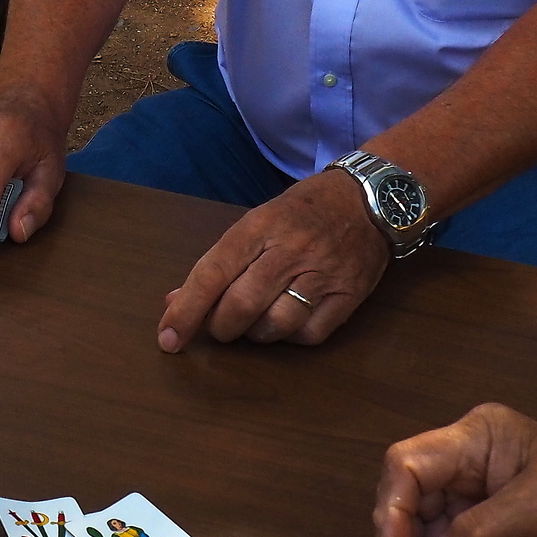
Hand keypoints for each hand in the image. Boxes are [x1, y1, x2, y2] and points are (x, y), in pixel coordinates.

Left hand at [156, 171, 385, 352]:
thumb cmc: (301, 212)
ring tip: (254, 322)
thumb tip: (174, 302)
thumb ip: (218, 263)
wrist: (369, 198)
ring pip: (275, 325)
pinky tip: (287, 323)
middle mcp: (290, 249)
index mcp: (259, 226)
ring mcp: (323, 273)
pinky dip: (290, 337)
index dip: (186, 311)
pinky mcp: (350, 294)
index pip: (213, 273)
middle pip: (242, 305)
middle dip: (220, 327)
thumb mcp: (256, 222)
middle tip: (220, 326)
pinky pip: (310, 334)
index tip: (168, 339)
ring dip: (255, 334)